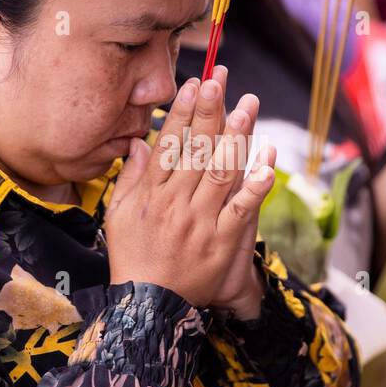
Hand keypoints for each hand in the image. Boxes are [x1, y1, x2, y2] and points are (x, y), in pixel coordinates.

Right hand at [105, 68, 276, 312]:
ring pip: (220, 173)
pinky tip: (268, 165)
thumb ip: (129, 178)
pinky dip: (255, 188)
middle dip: (210, 112)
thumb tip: (139, 143)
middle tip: (222, 81)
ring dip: (236, 138)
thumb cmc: (132, 257)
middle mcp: (175, 203)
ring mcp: (200, 222)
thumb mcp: (117, 215)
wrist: (149, 306)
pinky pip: (241, 210)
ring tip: (248, 108)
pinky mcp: (221, 242)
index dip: (183, 113)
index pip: (169, 144)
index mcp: (151, 194)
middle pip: (196, 150)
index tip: (196, 85)